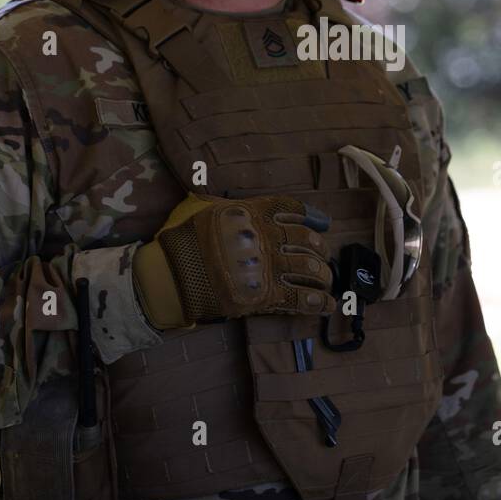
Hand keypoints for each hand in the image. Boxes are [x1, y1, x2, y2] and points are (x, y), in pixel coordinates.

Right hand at [132, 193, 335, 328]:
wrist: (174, 274)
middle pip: (307, 241)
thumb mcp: (201, 206)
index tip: (323, 223)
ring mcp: (270, 267)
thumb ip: (220, 201)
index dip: (311, 216)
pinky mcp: (267, 295)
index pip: (292, 209)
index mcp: (255, 213)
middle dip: (321, 249)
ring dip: (323, 275)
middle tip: (324, 255)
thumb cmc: (185, 238)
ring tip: (325, 280)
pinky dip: (318, 302)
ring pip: (310, 269)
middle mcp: (268, 237)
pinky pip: (302, 298)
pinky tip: (326, 304)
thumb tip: (218, 194)